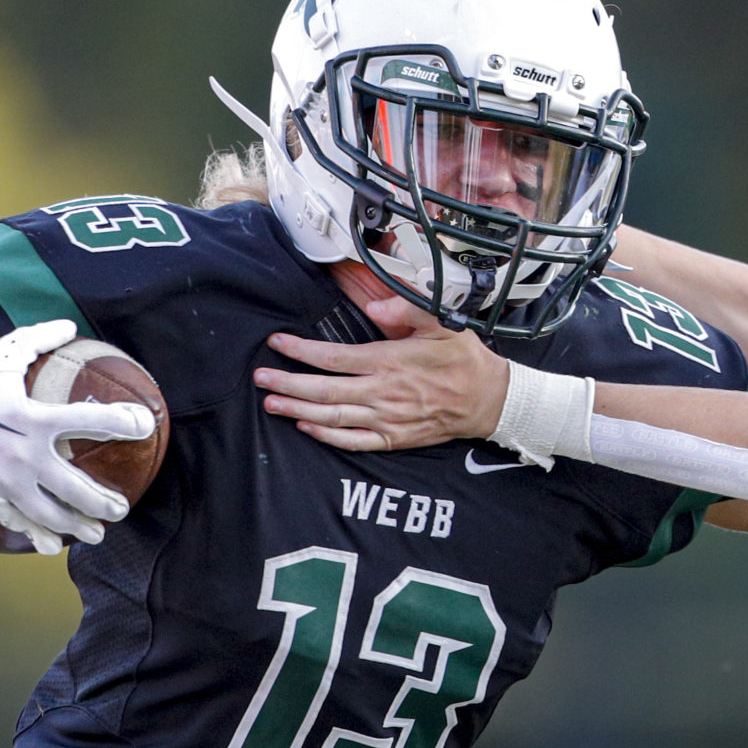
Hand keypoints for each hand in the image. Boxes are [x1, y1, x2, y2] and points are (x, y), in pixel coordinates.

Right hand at [0, 320, 157, 553]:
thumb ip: (38, 340)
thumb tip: (69, 325)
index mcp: (33, 417)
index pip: (93, 421)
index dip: (125, 422)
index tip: (146, 424)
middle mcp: (24, 455)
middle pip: (78, 488)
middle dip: (105, 502)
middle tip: (121, 507)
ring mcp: (4, 482)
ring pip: (52, 515)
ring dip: (78, 527)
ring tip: (97, 534)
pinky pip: (18, 522)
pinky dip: (38, 536)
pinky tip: (51, 544)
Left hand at [256, 298, 510, 450]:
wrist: (487, 400)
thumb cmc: (463, 358)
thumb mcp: (442, 323)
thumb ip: (408, 309)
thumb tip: (377, 305)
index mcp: (390, 362)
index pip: (335, 357)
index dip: (301, 351)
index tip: (277, 342)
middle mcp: (384, 393)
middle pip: (324, 390)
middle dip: (288, 383)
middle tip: (260, 378)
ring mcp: (387, 419)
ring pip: (332, 417)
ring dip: (298, 410)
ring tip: (271, 402)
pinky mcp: (393, 438)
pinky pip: (353, 442)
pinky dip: (327, 436)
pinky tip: (306, 427)